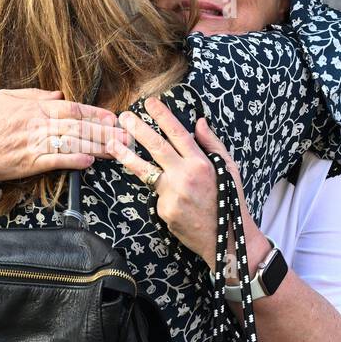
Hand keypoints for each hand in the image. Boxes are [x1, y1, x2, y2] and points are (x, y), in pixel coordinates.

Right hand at [0, 89, 129, 189]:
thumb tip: (58, 94)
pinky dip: (73, 161)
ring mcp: (32, 144)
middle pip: (77, 126)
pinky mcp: (28, 164)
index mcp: (33, 107)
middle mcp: (36, 124)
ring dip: (96, 146)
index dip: (94, 112)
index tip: (112, 117)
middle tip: (125, 136)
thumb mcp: (4, 97)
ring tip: (117, 150)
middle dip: (103, 131)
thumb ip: (32, 94)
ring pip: (71, 143)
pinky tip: (89, 162)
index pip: (71, 107)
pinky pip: (55, 161)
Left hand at [111, 97, 260, 268]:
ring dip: (125, 154)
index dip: (162, 116)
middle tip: (123, 116)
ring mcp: (172, 193)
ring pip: (144, 170)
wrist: (225, 240)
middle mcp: (185, 176)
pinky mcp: (164, 210)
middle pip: (155, 147)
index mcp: (202, 163)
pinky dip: (160, 191)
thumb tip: (198, 122)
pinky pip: (157, 194)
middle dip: (138, 129)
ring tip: (111, 142)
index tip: (149, 102)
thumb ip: (212, 144)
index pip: (177, 133)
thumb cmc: (229, 201)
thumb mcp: (229, 169)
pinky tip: (171, 197)